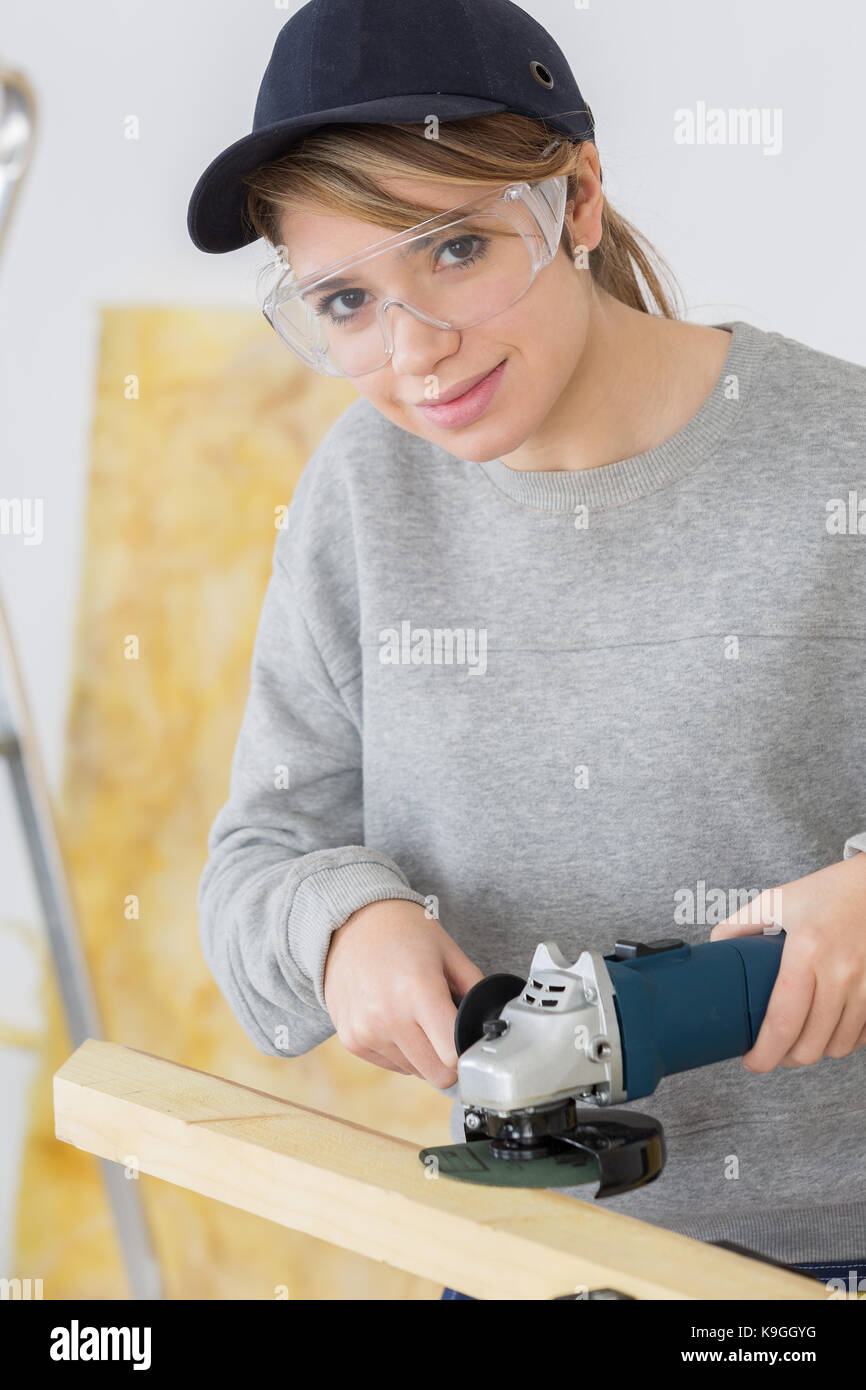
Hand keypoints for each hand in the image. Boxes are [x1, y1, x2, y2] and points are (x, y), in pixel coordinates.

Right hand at [323, 898, 482, 1087]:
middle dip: (448, 1058)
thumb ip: (474, 991)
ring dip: (422, 1053)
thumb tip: (487, 1027)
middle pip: (436, 1074)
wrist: (354, 920)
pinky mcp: (351, 1039)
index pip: (452, 1056)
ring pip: (414, 1071)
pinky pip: (391, 1064)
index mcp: (418, 991)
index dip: (467, 1051)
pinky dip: (400, 1049)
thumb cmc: (405, 931)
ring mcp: (365, 1031)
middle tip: (446, 1030)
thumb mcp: (450, 952)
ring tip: (415, 1014)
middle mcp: (388, 1016)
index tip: (468, 1040)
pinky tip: (395, 1017)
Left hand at [710, 853, 865, 1071]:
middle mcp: (840, 972)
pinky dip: (843, 1040)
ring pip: (838, 1046)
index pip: (783, 1020)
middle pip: (811, 1045)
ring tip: (797, 1040)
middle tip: (771, 1053)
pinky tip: (826, 1029)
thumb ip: (740, 925)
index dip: (764, 1053)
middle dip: (785, 1059)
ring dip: (815, 1051)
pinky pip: (862, 1037)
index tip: (751, 1061)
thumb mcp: (776, 900)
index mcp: (806, 949)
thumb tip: (713, 951)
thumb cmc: (826, 892)